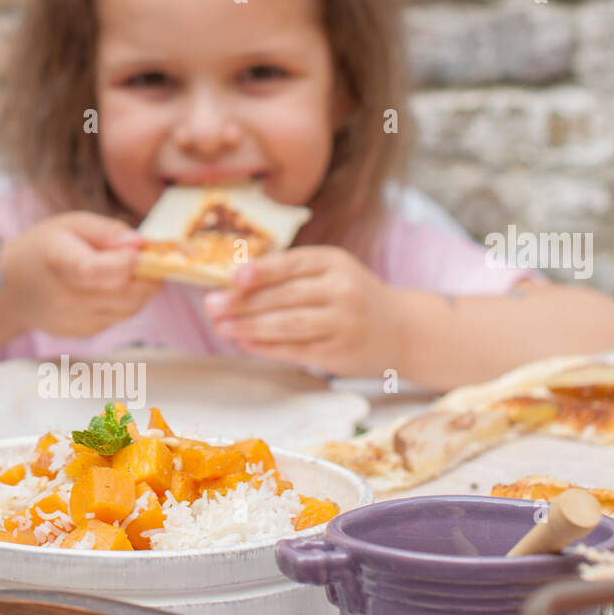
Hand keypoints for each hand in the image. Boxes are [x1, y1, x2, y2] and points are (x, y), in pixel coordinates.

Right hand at [4, 211, 160, 337]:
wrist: (11, 290)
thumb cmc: (43, 249)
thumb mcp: (71, 224)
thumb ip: (108, 231)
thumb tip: (139, 245)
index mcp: (58, 261)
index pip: (93, 270)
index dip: (124, 263)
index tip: (139, 253)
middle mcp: (65, 297)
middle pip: (125, 295)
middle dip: (149, 277)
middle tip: (151, 261)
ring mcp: (74, 320)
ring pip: (130, 309)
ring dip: (141, 290)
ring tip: (132, 271)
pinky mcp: (83, 332)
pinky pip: (119, 318)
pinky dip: (126, 303)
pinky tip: (112, 288)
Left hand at [203, 246, 406, 375]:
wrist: (401, 329)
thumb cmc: (351, 296)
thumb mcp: (330, 273)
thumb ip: (291, 274)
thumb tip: (233, 283)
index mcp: (334, 262)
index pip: (293, 264)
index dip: (262, 271)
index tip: (234, 277)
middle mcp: (342, 290)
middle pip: (286, 296)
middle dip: (244, 302)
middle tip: (211, 306)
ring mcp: (343, 322)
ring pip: (289, 325)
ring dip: (250, 326)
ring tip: (221, 327)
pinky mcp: (340, 352)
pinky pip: (296, 349)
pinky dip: (267, 347)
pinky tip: (245, 343)